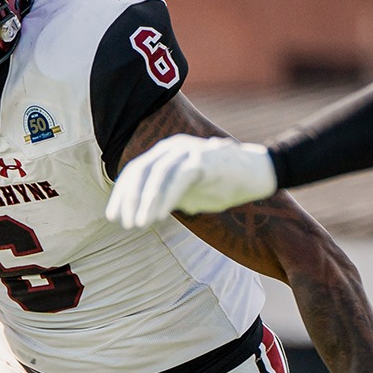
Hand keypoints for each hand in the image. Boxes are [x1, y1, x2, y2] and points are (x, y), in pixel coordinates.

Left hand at [105, 134, 277, 228]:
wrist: (260, 174)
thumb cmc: (222, 185)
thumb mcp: (186, 193)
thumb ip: (164, 198)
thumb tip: (138, 215)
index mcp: (164, 153)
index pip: (134, 171)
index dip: (121, 194)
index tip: (112, 217)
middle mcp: (173, 147)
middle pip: (140, 170)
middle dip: (128, 199)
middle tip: (124, 224)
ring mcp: (189, 150)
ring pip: (157, 174)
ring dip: (146, 202)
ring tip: (140, 224)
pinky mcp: (205, 159)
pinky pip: (179, 178)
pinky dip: (167, 198)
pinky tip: (160, 216)